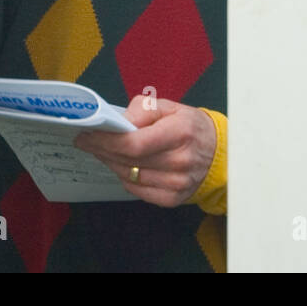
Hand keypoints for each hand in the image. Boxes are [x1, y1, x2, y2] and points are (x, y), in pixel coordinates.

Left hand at [74, 97, 216, 207]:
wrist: (218, 153)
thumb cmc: (190, 127)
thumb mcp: (170, 106)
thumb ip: (143, 108)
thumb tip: (120, 121)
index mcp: (179, 133)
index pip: (133, 143)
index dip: (105, 141)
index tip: (87, 135)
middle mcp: (180, 161)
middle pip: (127, 161)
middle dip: (102, 150)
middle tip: (87, 141)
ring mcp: (177, 183)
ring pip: (129, 176)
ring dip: (111, 163)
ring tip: (103, 151)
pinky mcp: (174, 198)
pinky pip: (137, 190)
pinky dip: (125, 178)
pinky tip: (123, 166)